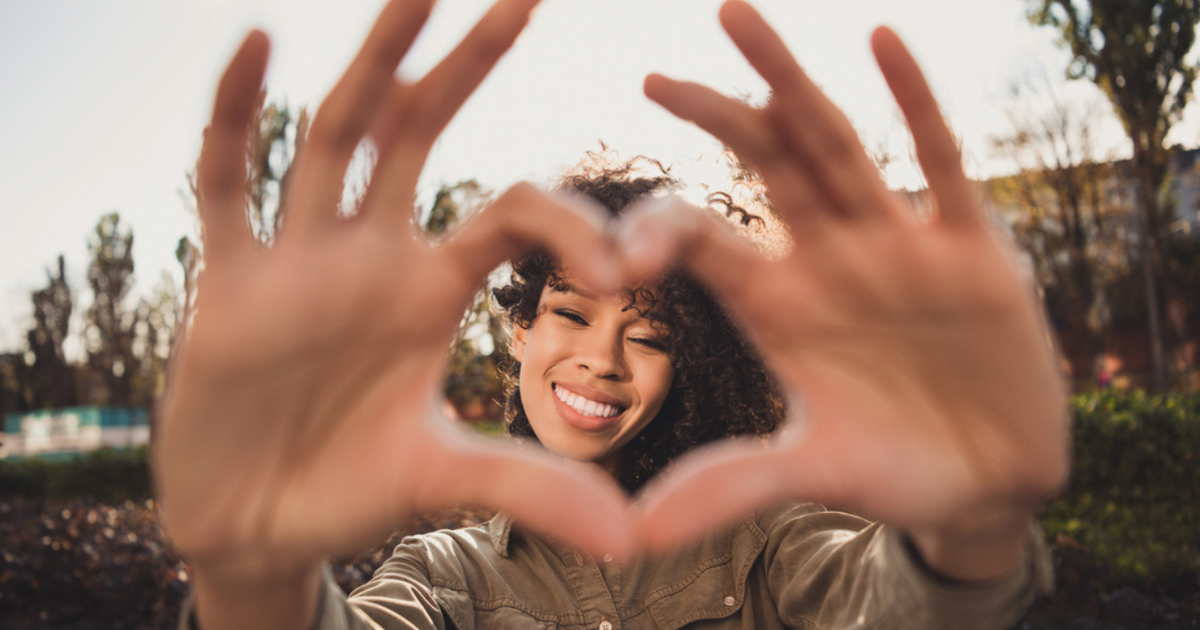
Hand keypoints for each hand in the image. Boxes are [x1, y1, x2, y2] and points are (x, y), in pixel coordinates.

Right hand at [154, 0, 632, 595]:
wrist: (256, 523)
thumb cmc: (348, 492)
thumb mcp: (443, 481)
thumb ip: (528, 491)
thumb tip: (629, 541)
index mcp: (431, 290)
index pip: (512, 216)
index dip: (571, 228)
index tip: (628, 271)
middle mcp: (370, 254)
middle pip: (424, 136)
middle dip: (466, 66)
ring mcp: (298, 258)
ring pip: (337, 137)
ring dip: (373, 63)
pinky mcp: (228, 281)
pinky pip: (227, 182)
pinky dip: (237, 119)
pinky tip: (256, 44)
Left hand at [623, 1, 1068, 578]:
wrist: (989, 481)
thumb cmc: (892, 471)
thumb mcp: (809, 473)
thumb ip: (728, 488)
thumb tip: (632, 539)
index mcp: (776, 303)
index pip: (703, 242)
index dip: (657, 233)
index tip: (612, 254)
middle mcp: (827, 258)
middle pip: (758, 169)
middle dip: (711, 117)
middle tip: (650, 73)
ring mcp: (897, 244)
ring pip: (834, 145)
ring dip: (788, 81)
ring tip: (733, 16)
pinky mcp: (972, 248)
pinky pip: (940, 162)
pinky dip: (914, 103)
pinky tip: (880, 40)